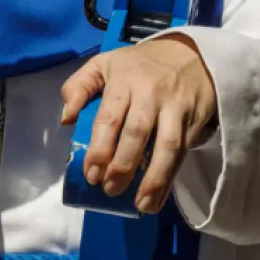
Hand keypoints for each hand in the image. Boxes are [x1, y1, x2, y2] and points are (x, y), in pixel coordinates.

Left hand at [60, 34, 216, 212]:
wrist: (193, 54)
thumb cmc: (139, 65)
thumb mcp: (103, 64)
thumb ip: (78, 87)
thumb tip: (65, 119)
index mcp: (124, 81)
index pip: (109, 118)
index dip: (100, 149)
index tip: (91, 174)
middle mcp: (151, 95)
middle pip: (137, 133)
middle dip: (122, 166)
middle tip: (109, 190)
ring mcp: (176, 108)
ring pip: (167, 146)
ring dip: (154, 178)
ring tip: (141, 205)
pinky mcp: (195, 121)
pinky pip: (183, 152)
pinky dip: (171, 177)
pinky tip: (158, 197)